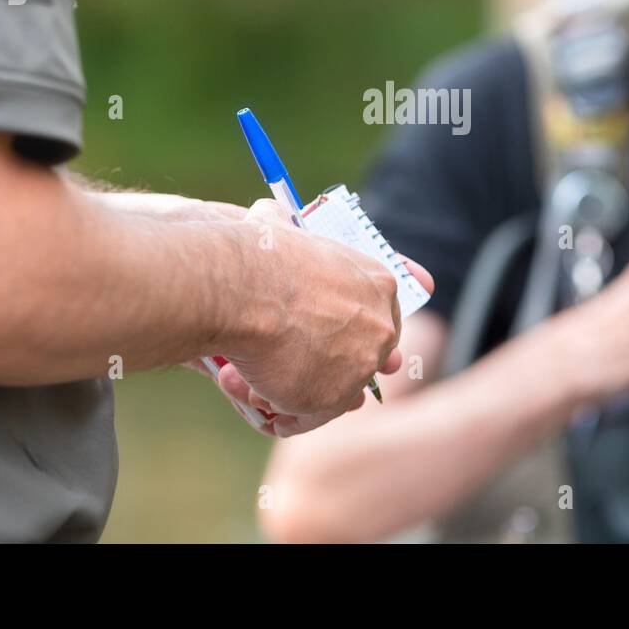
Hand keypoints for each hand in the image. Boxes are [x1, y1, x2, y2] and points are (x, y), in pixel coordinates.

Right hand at [203, 199, 428, 435]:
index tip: (328, 339)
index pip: (382, 315)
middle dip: (332, 367)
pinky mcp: (336, 398)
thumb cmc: (259, 255)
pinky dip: (288, 417)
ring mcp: (363, 364)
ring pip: (337, 391)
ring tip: (262, 385)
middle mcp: (382, 325)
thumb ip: (286, 225)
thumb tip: (267, 211)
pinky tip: (263, 407)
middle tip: (293, 367)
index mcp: (380, 282)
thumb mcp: (281, 226)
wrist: (246, 289)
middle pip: (367, 357)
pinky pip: (312, 417)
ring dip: (303, 393)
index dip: (353, 330)